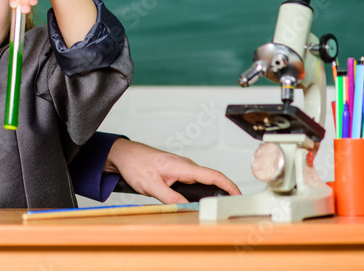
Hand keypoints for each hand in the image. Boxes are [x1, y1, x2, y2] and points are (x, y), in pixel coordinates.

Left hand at [106, 138, 240, 203]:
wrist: (124, 154)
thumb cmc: (135, 164)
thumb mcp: (151, 185)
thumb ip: (170, 197)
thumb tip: (188, 208)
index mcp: (182, 166)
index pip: (213, 175)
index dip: (229, 186)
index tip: (239, 196)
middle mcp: (186, 166)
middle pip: (212, 179)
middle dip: (224, 192)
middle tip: (230, 208)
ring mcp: (182, 169)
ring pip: (202, 182)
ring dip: (211, 193)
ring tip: (217, 207)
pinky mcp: (177, 172)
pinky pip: (194, 182)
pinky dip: (201, 191)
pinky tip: (200, 201)